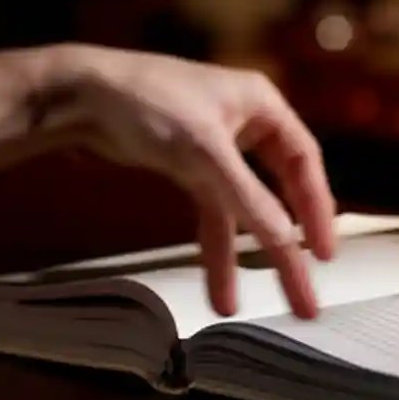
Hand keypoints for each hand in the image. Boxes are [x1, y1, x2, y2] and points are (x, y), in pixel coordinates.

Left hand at [40, 45, 335, 319]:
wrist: (75, 96)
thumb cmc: (144, 102)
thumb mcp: (203, 152)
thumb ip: (249, 200)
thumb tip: (286, 244)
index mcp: (260, 105)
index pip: (305, 163)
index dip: (317, 210)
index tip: (323, 254)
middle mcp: (244, 125)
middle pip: (279, 193)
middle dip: (286, 246)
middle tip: (305, 292)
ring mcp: (214, 150)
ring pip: (243, 213)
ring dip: (247, 260)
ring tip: (264, 304)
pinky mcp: (186, 168)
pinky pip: (211, 216)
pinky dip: (215, 251)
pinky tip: (221, 292)